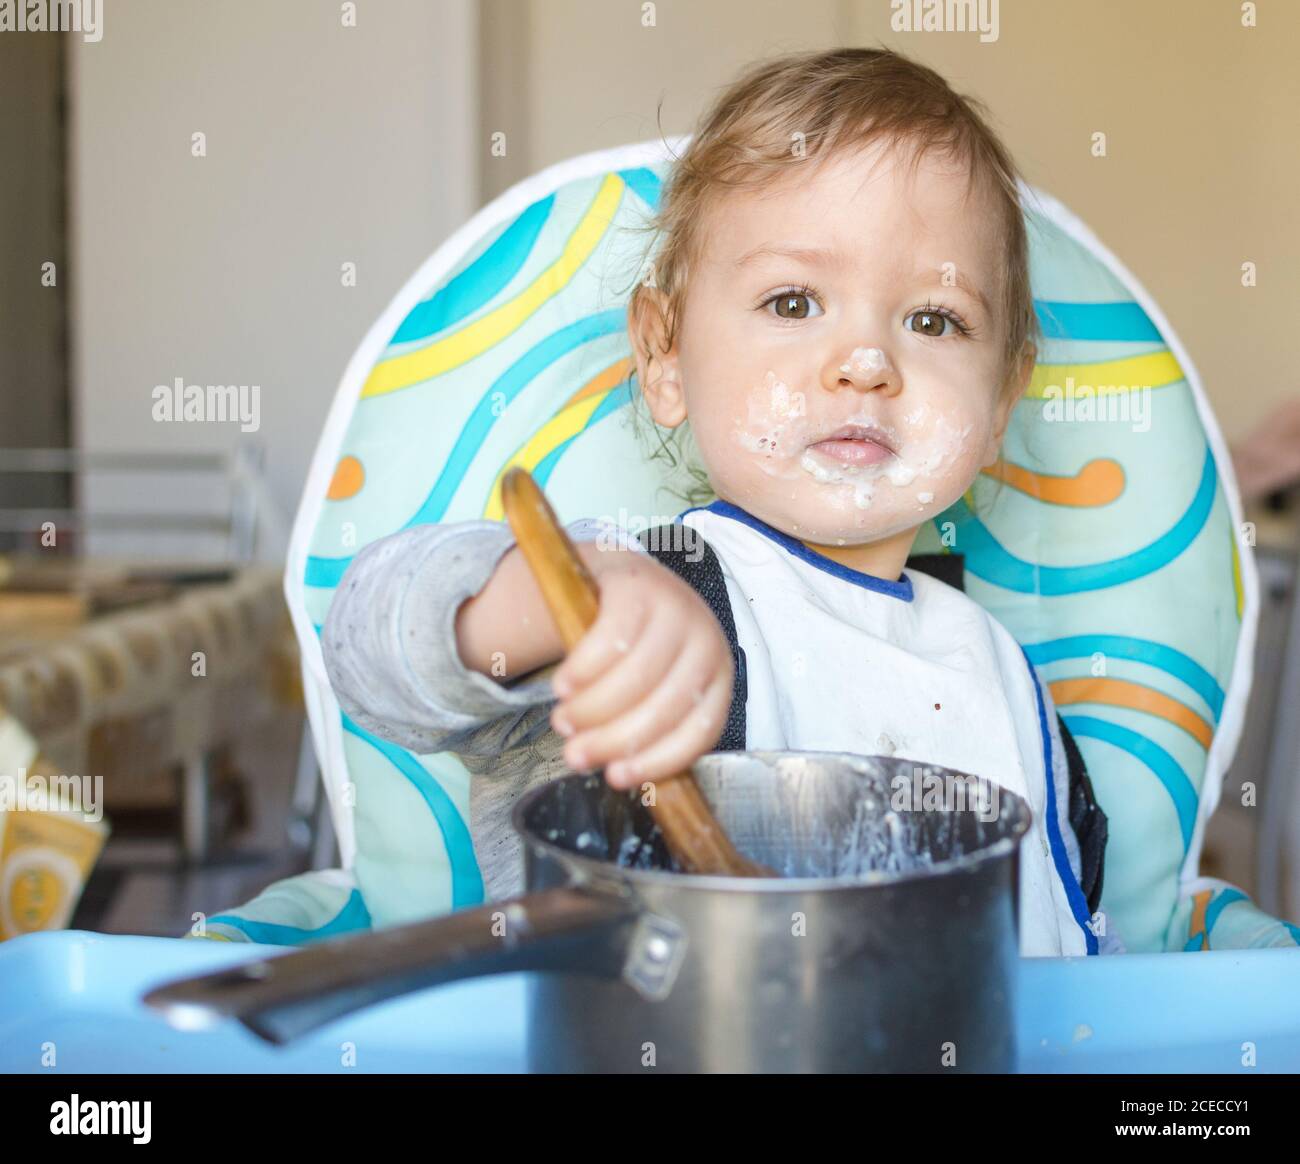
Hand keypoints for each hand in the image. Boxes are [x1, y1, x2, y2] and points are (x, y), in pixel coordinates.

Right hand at [548, 552, 733, 790]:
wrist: (623, 583)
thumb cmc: (641, 651)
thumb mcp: (658, 687)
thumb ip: (649, 728)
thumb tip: (618, 777)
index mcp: (719, 677)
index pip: (699, 730)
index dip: (657, 760)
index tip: (616, 778)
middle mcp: (706, 641)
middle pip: (663, 706)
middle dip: (613, 739)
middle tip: (575, 755)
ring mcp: (675, 609)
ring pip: (636, 676)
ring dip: (592, 708)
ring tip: (563, 722)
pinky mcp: (638, 586)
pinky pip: (610, 638)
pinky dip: (583, 670)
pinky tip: (564, 686)